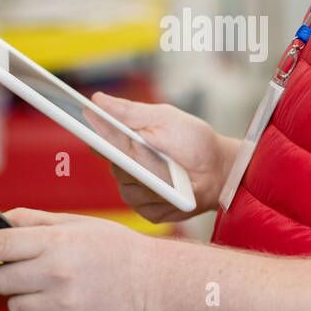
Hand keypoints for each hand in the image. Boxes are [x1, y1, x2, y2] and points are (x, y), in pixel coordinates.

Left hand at [0, 207, 154, 310]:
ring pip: (14, 308)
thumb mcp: (74, 223)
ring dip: (26, 302)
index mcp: (54, 241)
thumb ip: (33, 221)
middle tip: (39, 272)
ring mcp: (62, 302)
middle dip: (11, 277)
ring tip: (57, 292)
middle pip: (1, 281)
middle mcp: (55, 271)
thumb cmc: (112, 247)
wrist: (151, 278)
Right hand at [88, 92, 234, 220]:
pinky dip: (161, 196)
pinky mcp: (149, 211)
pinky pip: (145, 206)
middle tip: (148, 149)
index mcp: (125, 142)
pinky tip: (175, 190)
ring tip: (172, 171)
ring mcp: (136, 192)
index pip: (99, 140)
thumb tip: (96, 99)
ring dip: (151, 178)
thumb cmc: (193, 141)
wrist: (221, 170)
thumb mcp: (165, 118)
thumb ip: (131, 112)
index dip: (92, 135)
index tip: (89, 128)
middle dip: (132, 157)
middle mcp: (126, 168)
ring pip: (129, 188)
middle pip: (115, 166)